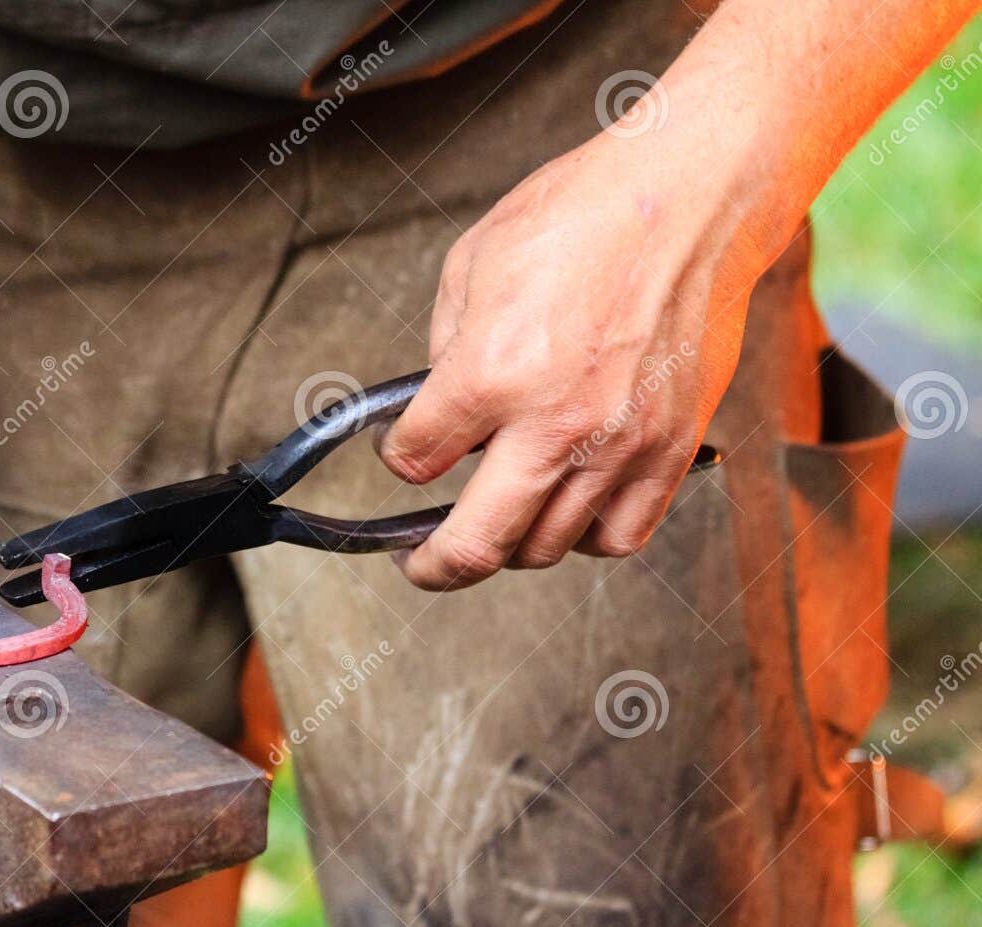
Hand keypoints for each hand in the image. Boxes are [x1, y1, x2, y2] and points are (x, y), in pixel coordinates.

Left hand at [379, 128, 764, 590]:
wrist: (691, 197)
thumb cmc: (587, 215)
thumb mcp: (471, 265)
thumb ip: (443, 350)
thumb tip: (433, 407)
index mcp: (491, 373)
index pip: (415, 461)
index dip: (399, 460)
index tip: (404, 453)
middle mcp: (555, 424)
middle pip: (477, 545)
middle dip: (434, 564)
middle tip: (420, 562)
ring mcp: (619, 445)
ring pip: (548, 549)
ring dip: (512, 543)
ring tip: (501, 518)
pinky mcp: (671, 450)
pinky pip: (620, 536)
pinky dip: (586, 536)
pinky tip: (569, 509)